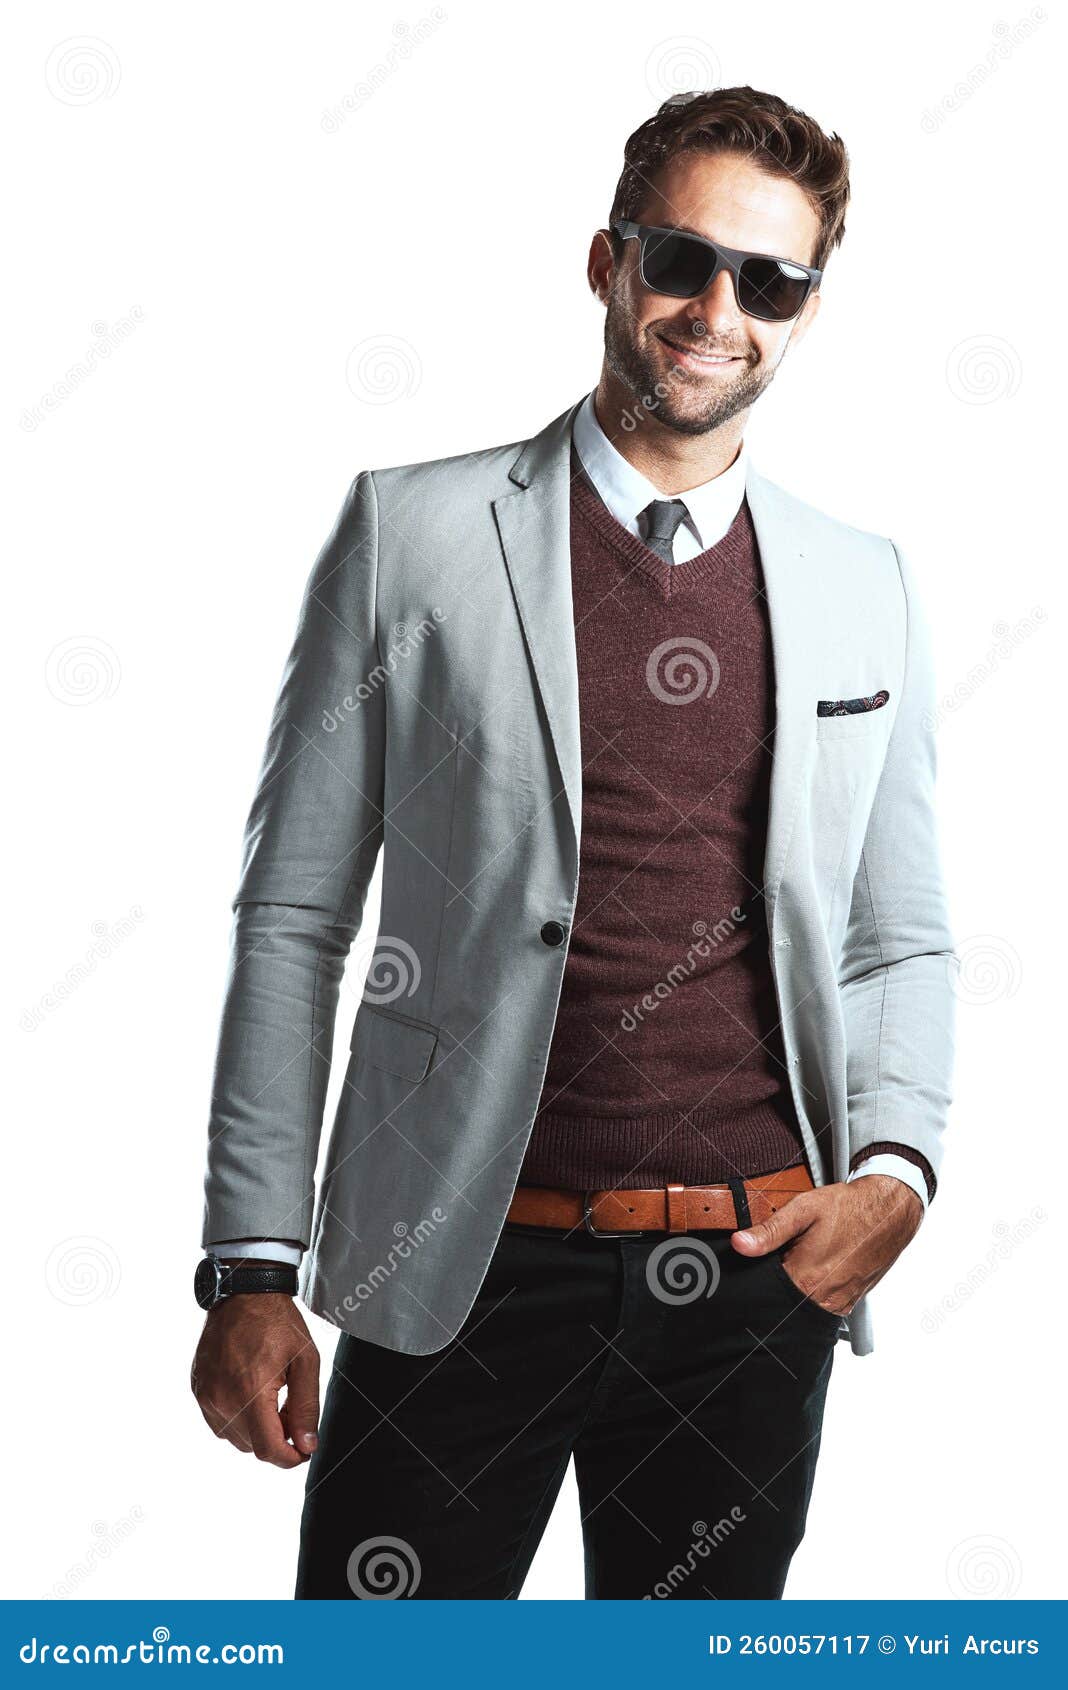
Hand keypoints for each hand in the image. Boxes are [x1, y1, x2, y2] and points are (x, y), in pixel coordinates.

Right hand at [191, 1291, 319, 1468]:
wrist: (243, 1293)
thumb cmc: (277, 1323)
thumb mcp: (306, 1361)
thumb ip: (307, 1407)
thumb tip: (306, 1445)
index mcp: (250, 1391)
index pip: (267, 1449)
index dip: (289, 1458)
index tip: (303, 1451)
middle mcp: (222, 1398)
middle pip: (252, 1446)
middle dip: (276, 1437)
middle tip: (291, 1409)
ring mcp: (206, 1395)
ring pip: (235, 1438)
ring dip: (256, 1429)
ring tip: (272, 1397)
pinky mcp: (198, 1389)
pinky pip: (219, 1422)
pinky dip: (237, 1418)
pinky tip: (251, 1391)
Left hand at [730, 1175, 923, 1316]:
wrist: (890, 1211)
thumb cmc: (849, 1208)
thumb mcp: (803, 1210)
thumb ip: (769, 1231)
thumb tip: (739, 1244)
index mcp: (805, 1278)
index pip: (766, 1293)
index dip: (756, 1280)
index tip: (757, 1267)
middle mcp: (823, 1298)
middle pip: (784, 1304)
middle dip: (775, 1289)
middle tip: (780, 1262)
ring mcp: (839, 1304)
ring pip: (803, 1309)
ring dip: (795, 1293)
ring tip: (800, 1265)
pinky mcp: (851, 1303)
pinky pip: (824, 1309)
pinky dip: (813, 1297)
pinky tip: (815, 1274)